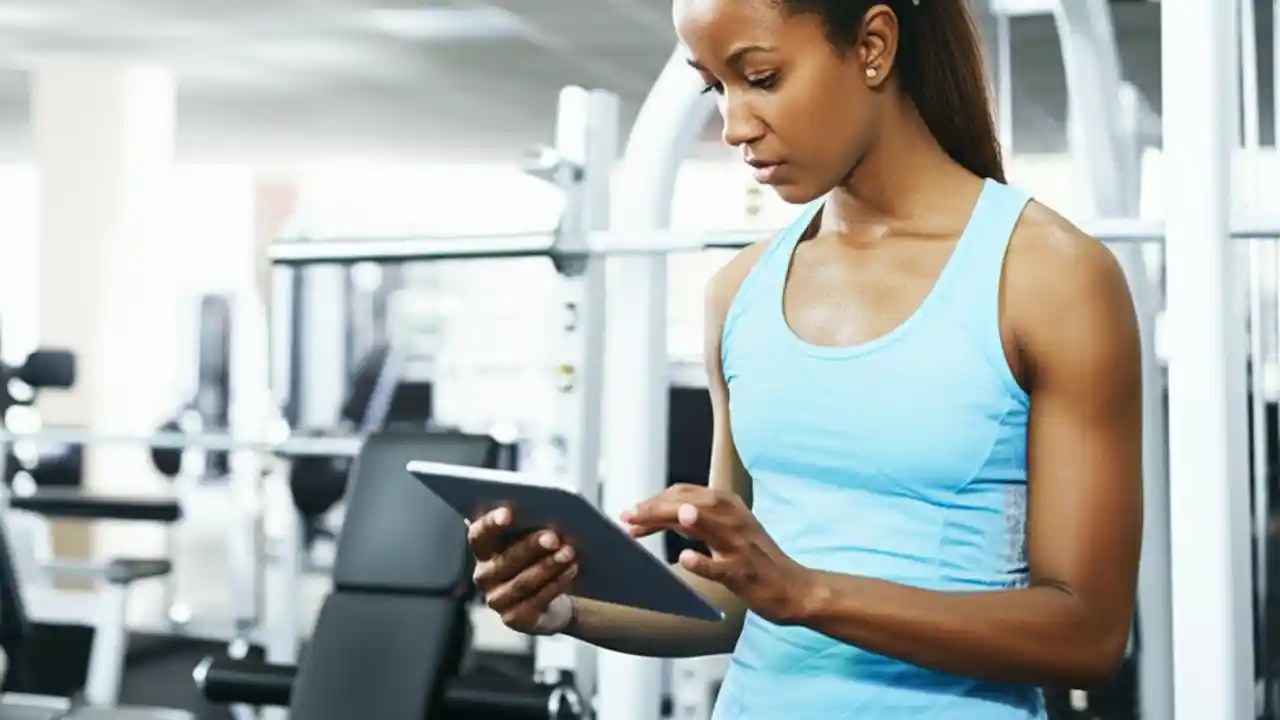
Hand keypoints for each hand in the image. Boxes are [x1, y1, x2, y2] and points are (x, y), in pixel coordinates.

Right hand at [467, 507, 579, 634]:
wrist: (554, 597)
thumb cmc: (540, 557)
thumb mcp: (533, 537)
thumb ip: (534, 522)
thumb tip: (551, 509)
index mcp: (483, 550)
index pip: (478, 535)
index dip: (490, 524)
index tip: (508, 513)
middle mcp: (484, 575)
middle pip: (504, 560)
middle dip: (530, 546)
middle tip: (553, 537)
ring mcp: (497, 599)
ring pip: (522, 582)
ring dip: (548, 566)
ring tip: (569, 552)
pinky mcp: (515, 619)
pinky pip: (536, 601)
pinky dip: (556, 583)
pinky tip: (571, 569)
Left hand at [621, 484, 814, 624]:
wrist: (794, 589)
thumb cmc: (754, 562)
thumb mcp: (724, 533)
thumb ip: (693, 523)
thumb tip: (656, 516)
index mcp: (728, 506)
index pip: (684, 493)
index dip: (654, 501)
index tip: (630, 514)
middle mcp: (734, 518)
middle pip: (689, 503)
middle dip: (654, 508)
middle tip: (626, 518)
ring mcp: (740, 545)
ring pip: (704, 525)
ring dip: (674, 520)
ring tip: (645, 522)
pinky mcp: (744, 572)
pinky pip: (721, 566)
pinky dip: (702, 562)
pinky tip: (684, 559)